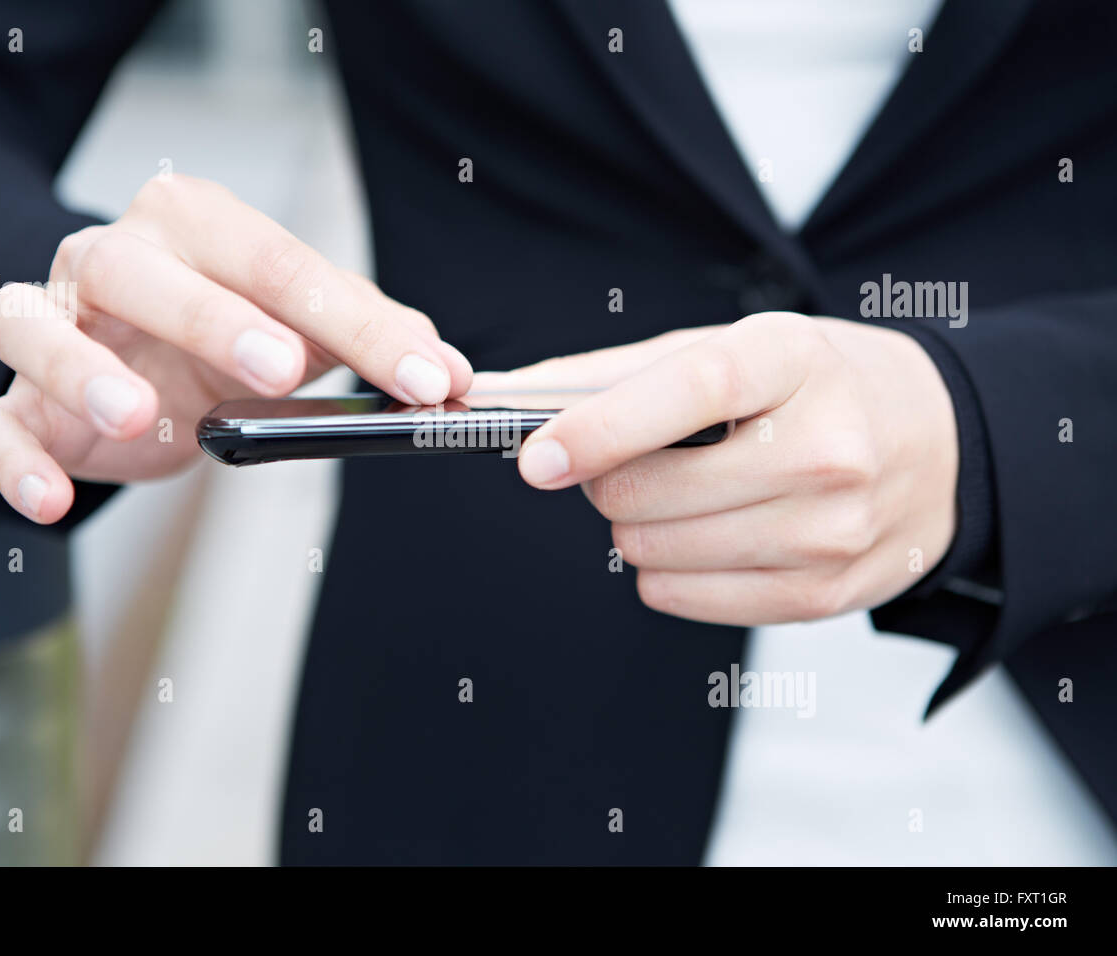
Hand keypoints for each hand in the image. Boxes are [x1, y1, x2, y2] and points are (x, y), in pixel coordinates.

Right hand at [0, 174, 471, 521]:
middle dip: (208, 315)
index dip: (357, 324)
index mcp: (194, 226)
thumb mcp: (303, 328)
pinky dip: (14, 460)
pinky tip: (53, 499)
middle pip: (138, 269)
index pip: (277, 262)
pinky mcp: (15, 401)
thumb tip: (445, 370)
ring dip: (80, 367)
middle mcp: (110, 259)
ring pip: (33, 324)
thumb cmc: (221, 334)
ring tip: (138, 413)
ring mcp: (51, 324)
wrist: (129, 365)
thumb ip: (369, 338)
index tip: (425, 380)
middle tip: (279, 369)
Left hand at [476, 312, 958, 624]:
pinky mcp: (826, 593)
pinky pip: (682, 598)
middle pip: (646, 493)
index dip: (600, 429)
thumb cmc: (816, 386)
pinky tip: (705, 535)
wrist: (941, 442)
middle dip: (607, 481)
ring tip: (681, 494)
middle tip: (633, 460)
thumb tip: (505, 397)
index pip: (687, 394)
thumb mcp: (735, 346)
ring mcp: (831, 530)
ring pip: (654, 553)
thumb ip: (616, 373)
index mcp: (793, 362)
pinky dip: (666, 571)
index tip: (536, 457)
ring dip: (635, 527)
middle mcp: (824, 448)